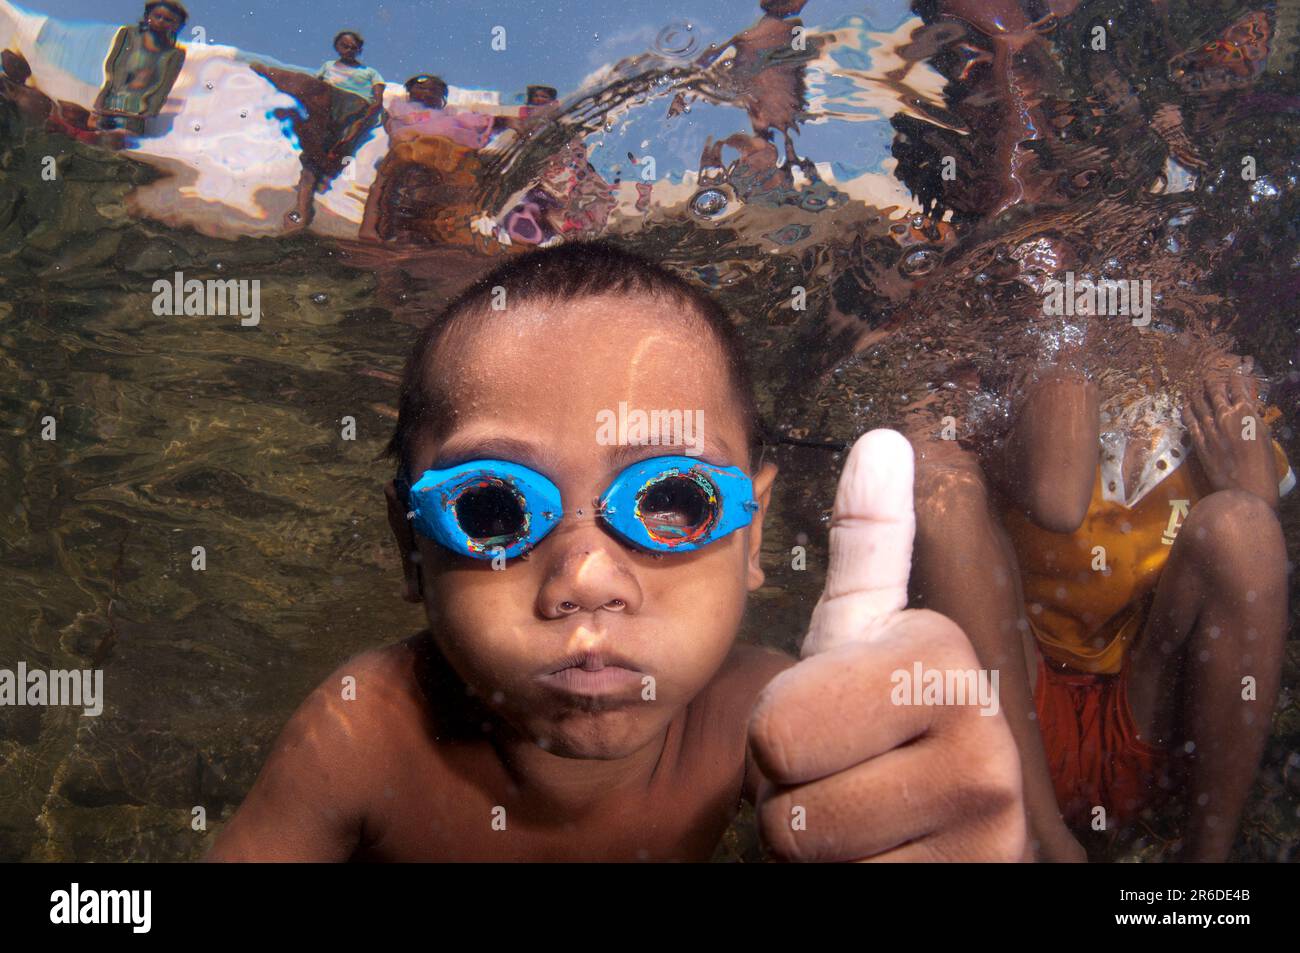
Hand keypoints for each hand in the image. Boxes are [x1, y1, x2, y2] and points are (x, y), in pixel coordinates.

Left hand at [749, 429, 1026, 860]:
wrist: (936, 824)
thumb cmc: (875, 717)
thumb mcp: (862, 631)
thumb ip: (871, 544)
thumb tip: (882, 437)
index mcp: (940, 653)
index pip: (777, 726)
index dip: (776, 734)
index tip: (829, 719)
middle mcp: (985, 740)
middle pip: (788, 789)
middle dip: (787, 789)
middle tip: (834, 769)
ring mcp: (991, 825)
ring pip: (810, 849)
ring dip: (810, 839)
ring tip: (854, 807)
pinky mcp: (979, 884)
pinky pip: (849, 889)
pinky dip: (847, 882)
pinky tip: (883, 853)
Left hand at [1182, 357, 1276, 508]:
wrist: (1246, 490)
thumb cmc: (1263, 466)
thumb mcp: (1264, 436)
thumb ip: (1253, 419)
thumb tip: (1246, 408)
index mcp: (1246, 413)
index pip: (1240, 387)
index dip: (1237, 375)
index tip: (1236, 366)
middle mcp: (1226, 417)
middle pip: (1216, 393)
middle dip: (1212, 381)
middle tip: (1206, 373)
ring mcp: (1210, 429)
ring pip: (1200, 404)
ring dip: (1196, 393)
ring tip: (1193, 384)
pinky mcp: (1199, 443)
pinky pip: (1190, 422)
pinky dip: (1187, 411)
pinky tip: (1184, 405)